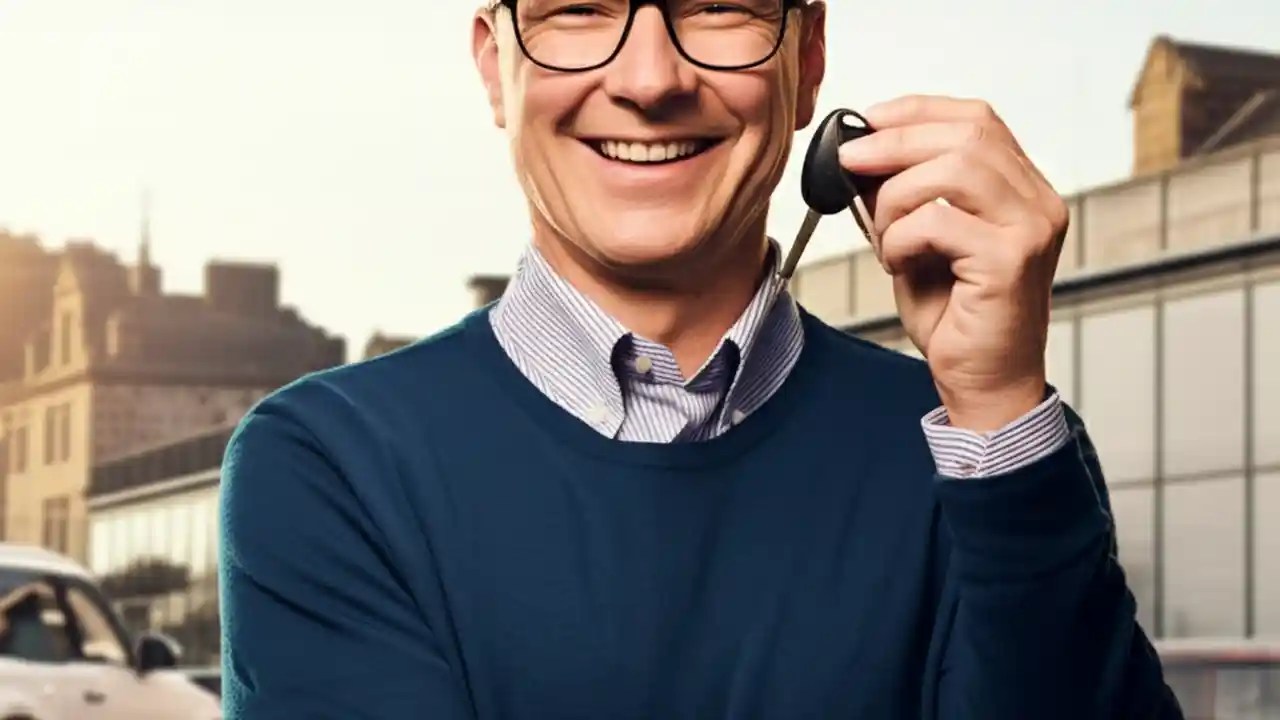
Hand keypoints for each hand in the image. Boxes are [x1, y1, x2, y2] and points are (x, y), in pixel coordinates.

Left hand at [839, 95, 1067, 431]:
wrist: (982, 381)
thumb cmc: (954, 314)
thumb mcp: (920, 239)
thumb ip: (905, 195)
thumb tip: (861, 151)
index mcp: (1023, 189)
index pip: (978, 118)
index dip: (919, 110)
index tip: (869, 120)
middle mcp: (1038, 202)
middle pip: (967, 133)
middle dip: (896, 140)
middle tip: (849, 160)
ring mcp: (1031, 229)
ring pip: (954, 168)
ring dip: (897, 195)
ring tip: (883, 233)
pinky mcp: (1011, 261)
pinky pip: (938, 221)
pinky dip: (900, 237)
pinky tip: (897, 261)